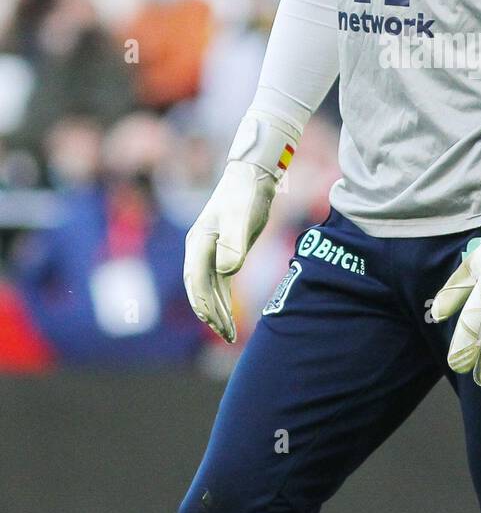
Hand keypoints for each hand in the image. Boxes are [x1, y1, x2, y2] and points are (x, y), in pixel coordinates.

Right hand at [183, 160, 276, 343]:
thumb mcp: (241, 218)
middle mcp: (199, 249)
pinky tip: (230, 315)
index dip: (204, 302)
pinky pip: (219, 282)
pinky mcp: (223, 252)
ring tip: (228, 333)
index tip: (215, 321)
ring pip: (208, 288)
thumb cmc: (246, 195)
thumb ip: (233, 243)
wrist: (252, 177)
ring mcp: (209, 252)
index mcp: (199, 242)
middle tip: (225, 335)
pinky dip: (223, 299)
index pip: (196, 279)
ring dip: (216, 310)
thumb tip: (226, 271)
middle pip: (198, 288)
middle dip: (209, 313)